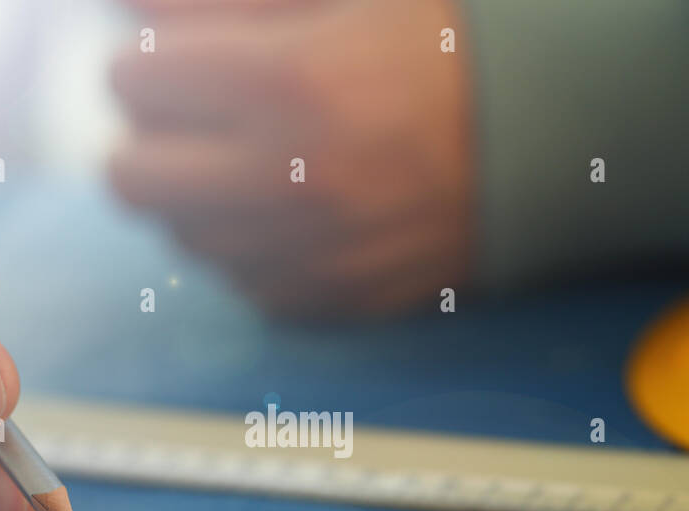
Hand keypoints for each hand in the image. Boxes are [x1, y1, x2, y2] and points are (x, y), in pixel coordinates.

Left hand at [108, 0, 474, 317]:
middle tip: (190, 117)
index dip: (149, 63)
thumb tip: (137, 18)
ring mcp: (309, 255)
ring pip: (184, 239)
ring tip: (253, 161)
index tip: (176, 60)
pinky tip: (294, 211)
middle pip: (131, 180)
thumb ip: (230, 2)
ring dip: (198, 197)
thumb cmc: (455, 46)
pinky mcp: (335, 301)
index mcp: (285, 83)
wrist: (557, 137)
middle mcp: (284, 182)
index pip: (132, 83)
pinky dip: (252, 249)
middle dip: (150, 138)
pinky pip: (245, 284)